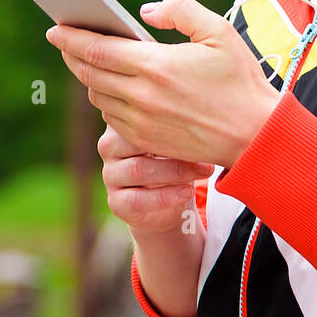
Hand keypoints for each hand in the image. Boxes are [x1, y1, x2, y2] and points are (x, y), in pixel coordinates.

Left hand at [44, 0, 279, 167]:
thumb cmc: (240, 80)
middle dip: (72, 55)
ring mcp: (142, 122)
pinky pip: (112, 118)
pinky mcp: (146, 141)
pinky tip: (113, 88)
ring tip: (88, 62)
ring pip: (98, 97)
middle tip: (64, 41)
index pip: (98, 49)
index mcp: (157, 65)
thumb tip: (146, 12)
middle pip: (89, 74)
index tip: (55, 27)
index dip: (71, 38)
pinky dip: (106, 100)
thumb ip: (180, 10)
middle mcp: (143, 96)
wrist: (254, 136)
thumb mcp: (219, 31)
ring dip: (88, 78)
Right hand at [97, 122, 213, 237]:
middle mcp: (110, 146)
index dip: (170, 118)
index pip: (138, 113)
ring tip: (203, 172)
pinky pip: (136, 199)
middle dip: (176, 146)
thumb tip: (203, 115)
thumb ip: (178, 125)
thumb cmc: (175, 160)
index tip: (200, 124)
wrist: (169, 204)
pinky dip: (165, 196)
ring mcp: (110, 174)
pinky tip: (187, 192)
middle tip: (207, 150)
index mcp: (123, 123)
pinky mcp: (116, 202)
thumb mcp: (176, 140)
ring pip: (137, 169)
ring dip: (175, 171)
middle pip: (137, 140)